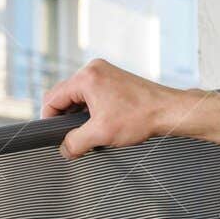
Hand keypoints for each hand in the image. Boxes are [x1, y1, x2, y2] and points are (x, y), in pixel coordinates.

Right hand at [40, 59, 193, 159]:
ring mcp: (105, 72)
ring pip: (79, 96)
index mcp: (86, 77)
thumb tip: (65, 149)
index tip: (55, 136)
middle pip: (65, 95)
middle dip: (67, 119)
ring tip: (92, 131)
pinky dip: (92, 110)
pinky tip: (102, 123)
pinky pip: (92, 94)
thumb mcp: (101, 135)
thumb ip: (75, 143)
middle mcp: (94, 69)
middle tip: (74, 138)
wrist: (169, 111)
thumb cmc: (142, 117)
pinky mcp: (114, 79)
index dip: (49, 120)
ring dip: (80, 116)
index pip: (52, 98)